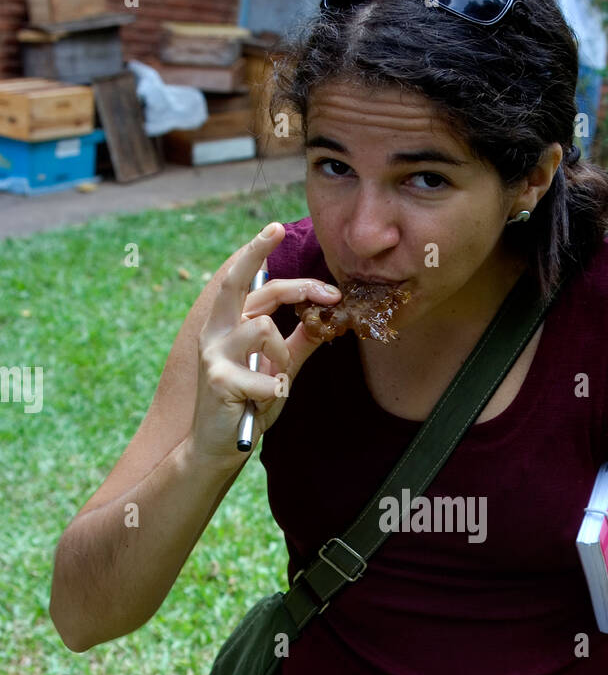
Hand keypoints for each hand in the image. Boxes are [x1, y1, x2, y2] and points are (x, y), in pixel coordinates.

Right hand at [188, 223, 341, 469]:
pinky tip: (261, 404)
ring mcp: (214, 353)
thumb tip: (327, 317)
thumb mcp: (280, 369)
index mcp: (228, 326)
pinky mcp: (218, 378)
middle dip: (256, 251)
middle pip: (238, 281)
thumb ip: (299, 343)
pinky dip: (275, 391)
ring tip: (274, 381)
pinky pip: (268, 375)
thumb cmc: (248, 404)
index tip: (281, 232)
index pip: (249, 283)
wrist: (218, 447)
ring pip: (263, 328)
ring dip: (282, 355)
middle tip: (276, 228)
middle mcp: (215, 332)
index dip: (265, 257)